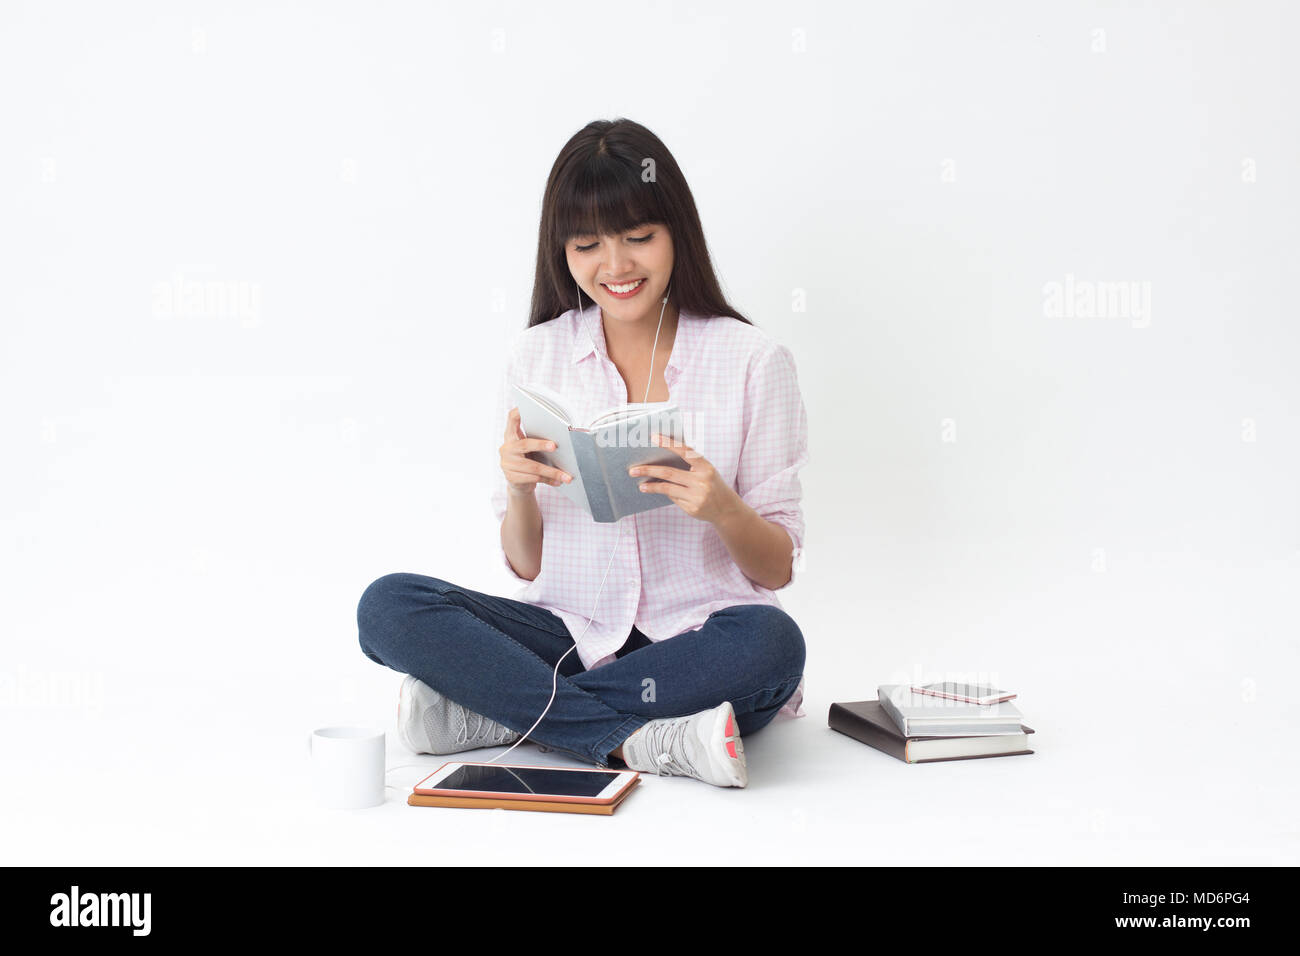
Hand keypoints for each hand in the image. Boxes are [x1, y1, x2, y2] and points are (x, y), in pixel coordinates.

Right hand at [500, 407, 571, 495]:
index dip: (518, 412)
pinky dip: (548, 480)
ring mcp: (507, 464)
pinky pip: (533, 478)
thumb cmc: (530, 461)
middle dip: (541, 445)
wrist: (519, 485)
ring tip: (567, 476)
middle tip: (555, 446)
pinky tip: (559, 481)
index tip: (528, 406)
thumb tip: (563, 440)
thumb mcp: (531, 449)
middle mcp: (506, 448)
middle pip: (525, 444)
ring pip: (533, 467)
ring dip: (552, 471)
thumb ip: (538, 441)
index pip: (512, 419)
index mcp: (511, 436)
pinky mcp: (511, 478)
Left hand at [627, 434, 743, 524]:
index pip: (685, 451)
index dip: (669, 443)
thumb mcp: (706, 471)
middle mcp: (702, 481)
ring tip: (640, 485)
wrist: (727, 509)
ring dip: (652, 486)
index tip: (653, 437)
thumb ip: (689, 464)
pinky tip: (656, 491)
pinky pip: (673, 498)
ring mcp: (697, 496)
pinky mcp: (692, 509)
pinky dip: (665, 493)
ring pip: (667, 489)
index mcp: (706, 467)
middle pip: (669, 473)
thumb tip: (661, 460)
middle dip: (649, 470)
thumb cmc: (712, 484)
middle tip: (633, 470)